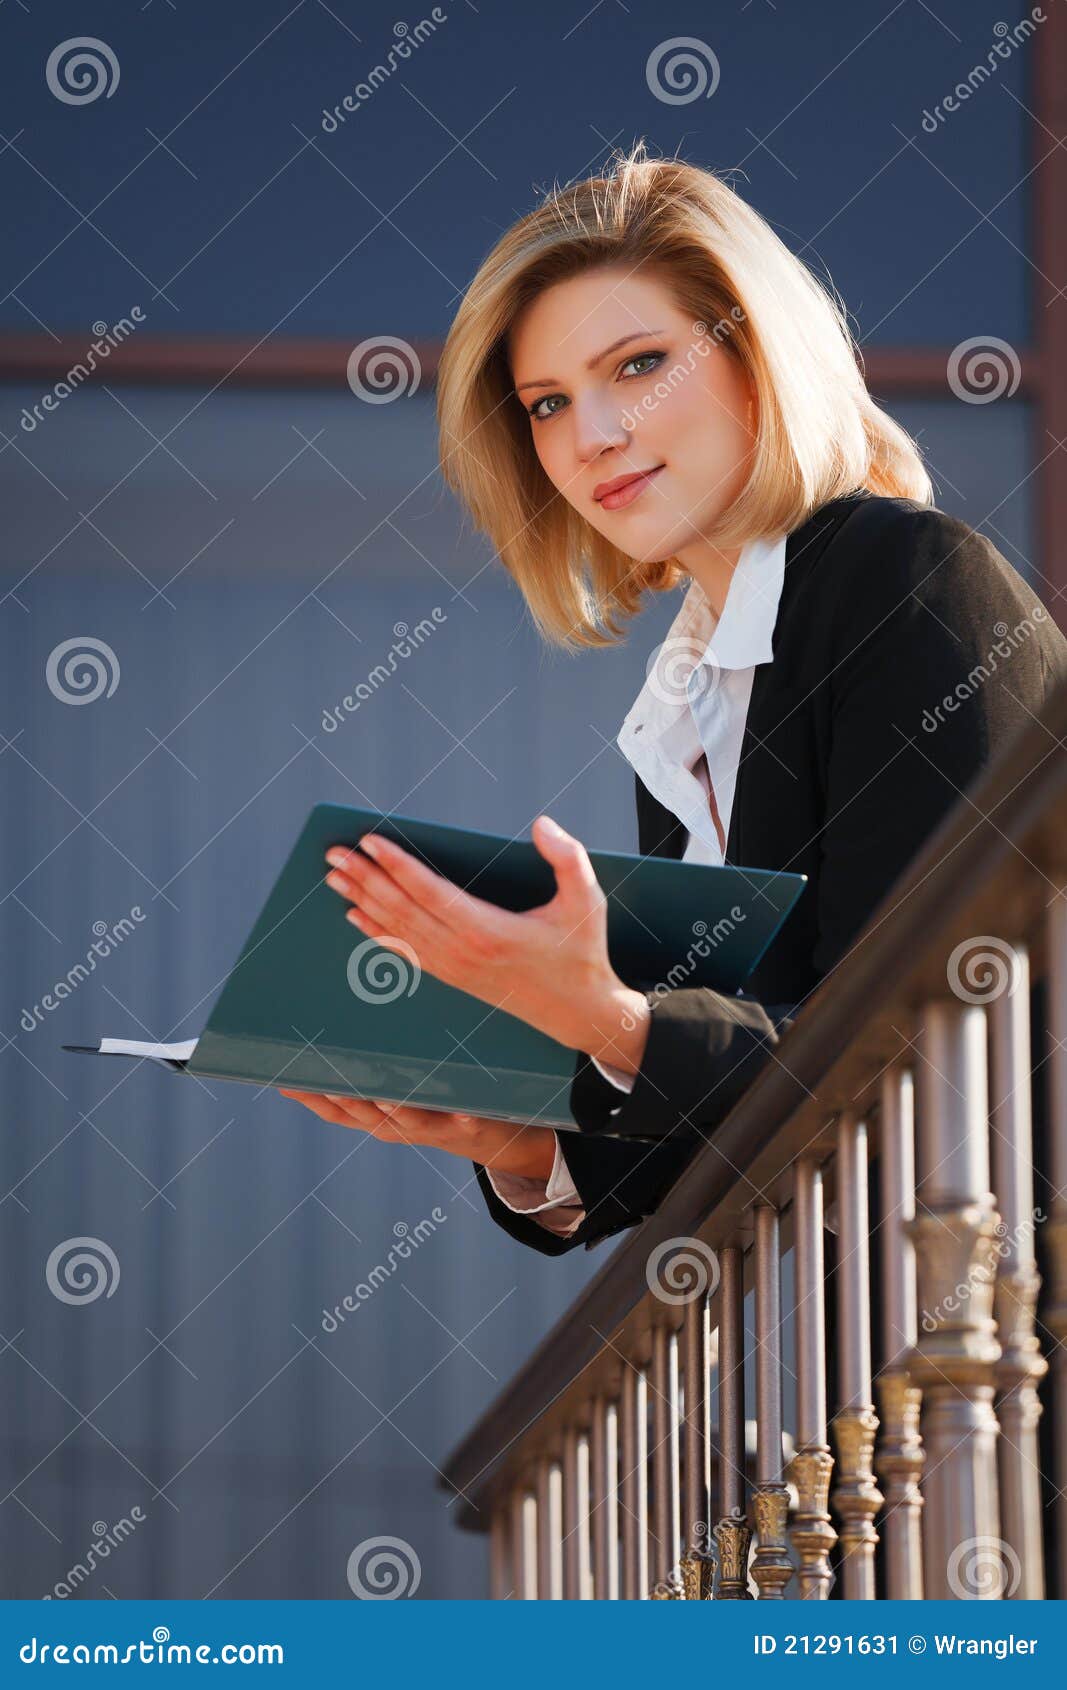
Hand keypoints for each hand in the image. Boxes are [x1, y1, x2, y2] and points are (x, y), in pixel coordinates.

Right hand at [277, 1089, 558, 1180]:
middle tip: (326, 1076)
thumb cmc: (432, 1099)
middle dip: (345, 1096)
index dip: (310, 1094)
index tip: (285, 1076)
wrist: (491, 1135)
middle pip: (363, 1112)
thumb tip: (329, 1025)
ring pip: (408, 1118)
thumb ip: (367, 1062)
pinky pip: (466, 1120)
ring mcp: (432, 1127)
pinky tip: (465, 1108)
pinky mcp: (470, 1126)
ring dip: (396, 1107)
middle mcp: (396, 1125)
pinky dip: (463, 1116)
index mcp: (374, 1114)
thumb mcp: (395, 1084)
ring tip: (385, 1093)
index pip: (334, 1107)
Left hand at [322, 814, 649, 1071]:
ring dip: (363, 900)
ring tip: (334, 876)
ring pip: (398, 929)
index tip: (370, 841)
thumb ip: (568, 857)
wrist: (577, 1011)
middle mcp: (462, 950)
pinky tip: (355, 917)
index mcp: (488, 929)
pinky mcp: (452, 977)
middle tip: (333, 853)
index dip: (396, 864)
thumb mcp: (587, 900)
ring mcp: (453, 968)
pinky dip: (377, 932)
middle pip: (402, 908)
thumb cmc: (581, 952)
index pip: (429, 891)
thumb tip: (542, 824)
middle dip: (365, 877)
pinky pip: (405, 952)